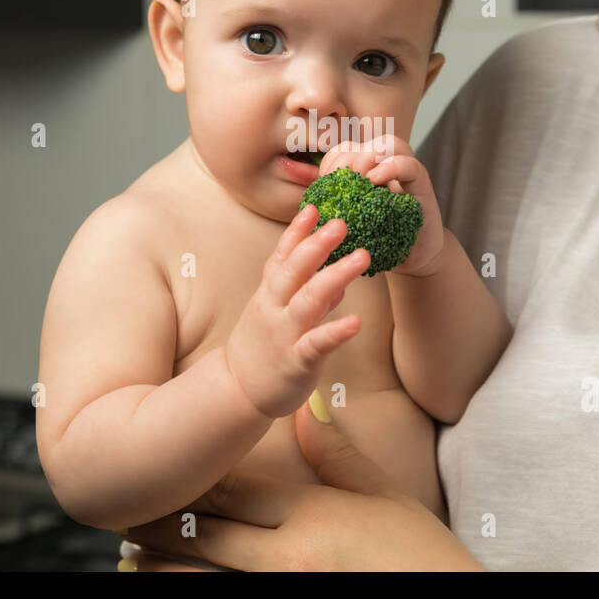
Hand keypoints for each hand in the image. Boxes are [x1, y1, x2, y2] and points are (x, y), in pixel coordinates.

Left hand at [122, 400, 482, 570]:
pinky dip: (195, 589)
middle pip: (206, 531)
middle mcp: (288, 555)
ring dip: (166, 562)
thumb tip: (305, 408)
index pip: (232, 489)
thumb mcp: (384, 498)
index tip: (161, 466)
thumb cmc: (423, 556)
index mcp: (311, 514)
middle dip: (161, 521)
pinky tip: (169, 584)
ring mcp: (283, 590)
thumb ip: (336, 455)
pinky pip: (226, 598)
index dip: (190, 477)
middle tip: (121, 511)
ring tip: (131, 553)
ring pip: (205, 574)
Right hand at [224, 203, 370, 419]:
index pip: (282, 256)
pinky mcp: (296, 361)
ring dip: (335, 276)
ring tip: (362, 257)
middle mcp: (274, 308)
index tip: (314, 207)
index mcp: (270, 294)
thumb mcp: (277, 312)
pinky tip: (356, 321)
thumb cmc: (263, 347)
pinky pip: (316, 344)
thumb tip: (339, 277)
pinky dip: (336, 331)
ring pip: (308, 300)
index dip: (297, 232)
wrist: (237, 390)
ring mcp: (284, 334)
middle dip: (317, 244)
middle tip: (341, 222)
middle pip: (294, 270)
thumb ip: (306, 292)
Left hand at [318, 134, 445, 276]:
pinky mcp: (422, 187)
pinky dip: (391, 167)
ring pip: (389, 143)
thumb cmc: (377, 242)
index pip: (345, 149)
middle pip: (365, 144)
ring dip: (368, 158)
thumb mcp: (350, 221)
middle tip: (341, 183)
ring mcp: (407, 174)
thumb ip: (334, 206)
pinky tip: (376, 180)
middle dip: (347, 160)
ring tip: (360, 180)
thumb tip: (307, 202)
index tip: (323, 182)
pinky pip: (409, 165)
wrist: (411, 261)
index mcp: (368, 171)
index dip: (331, 160)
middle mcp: (388, 166)